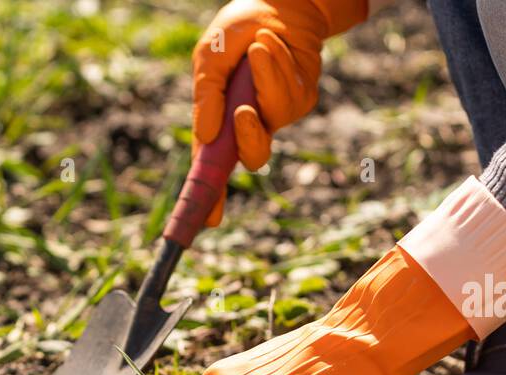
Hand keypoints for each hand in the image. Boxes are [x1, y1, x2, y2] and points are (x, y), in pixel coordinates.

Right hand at [192, 0, 366, 224]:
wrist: (278, 6)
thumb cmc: (237, 34)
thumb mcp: (209, 59)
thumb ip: (206, 97)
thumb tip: (204, 138)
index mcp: (217, 123)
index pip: (211, 167)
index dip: (209, 197)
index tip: (207, 221)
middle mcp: (246, 127)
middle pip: (252, 156)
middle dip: (249, 138)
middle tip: (243, 112)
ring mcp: (276, 117)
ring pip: (273, 118)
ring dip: (266, 78)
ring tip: (260, 45)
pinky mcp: (301, 102)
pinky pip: (290, 95)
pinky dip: (279, 65)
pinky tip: (273, 45)